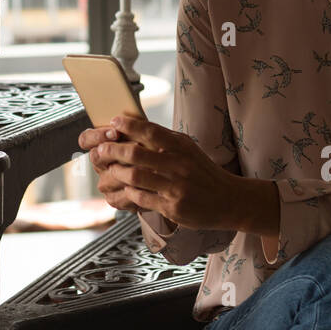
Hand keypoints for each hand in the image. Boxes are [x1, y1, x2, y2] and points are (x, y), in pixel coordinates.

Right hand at [78, 116, 147, 214]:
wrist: (166, 174)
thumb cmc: (153, 149)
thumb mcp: (144, 134)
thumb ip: (134, 127)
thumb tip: (129, 120)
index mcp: (101, 145)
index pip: (86, 139)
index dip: (97, 136)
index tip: (114, 132)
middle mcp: (100, 164)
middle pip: (96, 157)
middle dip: (114, 151)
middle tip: (135, 147)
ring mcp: (106, 182)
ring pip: (110, 177)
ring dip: (130, 171)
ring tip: (150, 165)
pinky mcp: (114, 199)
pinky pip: (120, 196)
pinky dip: (136, 190)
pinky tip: (149, 183)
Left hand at [97, 115, 243, 230]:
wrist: (229, 200)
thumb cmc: (204, 172)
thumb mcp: (189, 149)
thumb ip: (165, 139)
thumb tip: (136, 125)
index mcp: (182, 147)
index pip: (151, 131)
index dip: (129, 126)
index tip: (113, 122)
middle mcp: (179, 165)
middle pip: (136, 154)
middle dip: (113, 150)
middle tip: (100, 149)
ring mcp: (176, 187)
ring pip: (135, 177)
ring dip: (117, 173)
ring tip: (110, 170)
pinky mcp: (173, 207)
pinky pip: (141, 198)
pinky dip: (129, 192)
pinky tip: (125, 188)